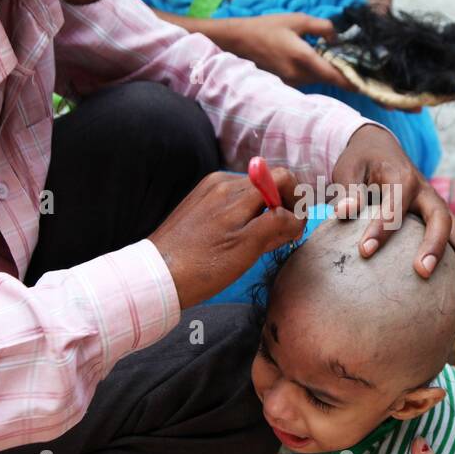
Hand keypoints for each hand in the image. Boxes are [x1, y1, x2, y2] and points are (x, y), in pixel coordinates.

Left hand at [148, 168, 303, 308]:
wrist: (157, 276)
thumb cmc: (203, 266)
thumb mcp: (247, 248)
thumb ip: (276, 224)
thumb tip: (296, 217)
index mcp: (235, 190)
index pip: (282, 177)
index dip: (296, 200)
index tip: (295, 226)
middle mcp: (222, 182)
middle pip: (267, 185)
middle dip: (279, 210)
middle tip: (277, 240)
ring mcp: (208, 190)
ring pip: (251, 194)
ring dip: (261, 215)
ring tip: (254, 244)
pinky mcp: (199, 201)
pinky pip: (232, 201)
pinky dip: (243, 217)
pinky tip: (235, 240)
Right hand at [213, 14, 354, 90]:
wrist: (237, 41)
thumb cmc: (266, 27)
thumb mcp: (297, 20)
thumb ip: (321, 27)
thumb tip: (338, 37)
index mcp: (303, 59)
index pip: (335, 76)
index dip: (353, 81)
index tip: (369, 84)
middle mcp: (299, 76)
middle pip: (329, 79)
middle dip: (343, 73)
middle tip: (358, 64)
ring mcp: (292, 82)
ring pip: (318, 79)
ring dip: (328, 71)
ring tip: (338, 58)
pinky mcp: (286, 82)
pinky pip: (307, 78)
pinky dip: (315, 71)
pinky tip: (316, 59)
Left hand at [331, 126, 454, 303]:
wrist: (381, 149)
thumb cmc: (361, 162)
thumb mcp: (348, 169)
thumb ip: (348, 190)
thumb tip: (344, 212)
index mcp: (402, 177)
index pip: (395, 205)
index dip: (382, 227)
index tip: (365, 251)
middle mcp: (427, 193)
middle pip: (440, 219)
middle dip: (434, 245)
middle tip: (422, 272)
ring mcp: (438, 208)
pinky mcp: (441, 221)